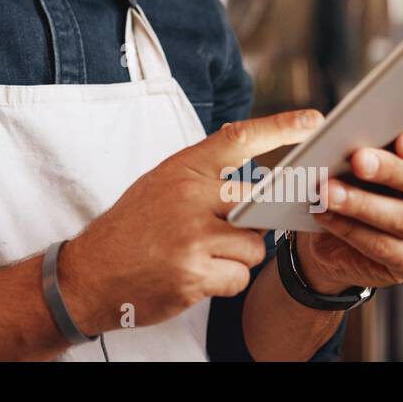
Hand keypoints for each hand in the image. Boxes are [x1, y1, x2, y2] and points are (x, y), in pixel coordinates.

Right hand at [59, 109, 322, 336]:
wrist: (89, 273)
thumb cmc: (132, 227)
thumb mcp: (160, 185)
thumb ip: (205, 179)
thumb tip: (260, 184)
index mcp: (181, 169)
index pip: (238, 139)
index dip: (279, 127)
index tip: (313, 121)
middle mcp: (188, 197)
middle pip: (260, 201)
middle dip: (258, 218)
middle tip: (235, 226)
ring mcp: (192, 237)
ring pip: (255, 245)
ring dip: (238, 255)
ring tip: (203, 255)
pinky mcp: (194, 275)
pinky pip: (240, 277)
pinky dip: (225, 281)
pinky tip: (197, 276)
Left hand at [294, 121, 402, 293]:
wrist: (333, 238)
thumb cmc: (353, 185)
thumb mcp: (359, 159)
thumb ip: (363, 143)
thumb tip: (337, 130)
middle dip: (392, 170)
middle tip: (358, 160)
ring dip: (363, 204)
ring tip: (329, 191)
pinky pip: (385, 247)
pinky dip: (351, 230)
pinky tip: (326, 215)